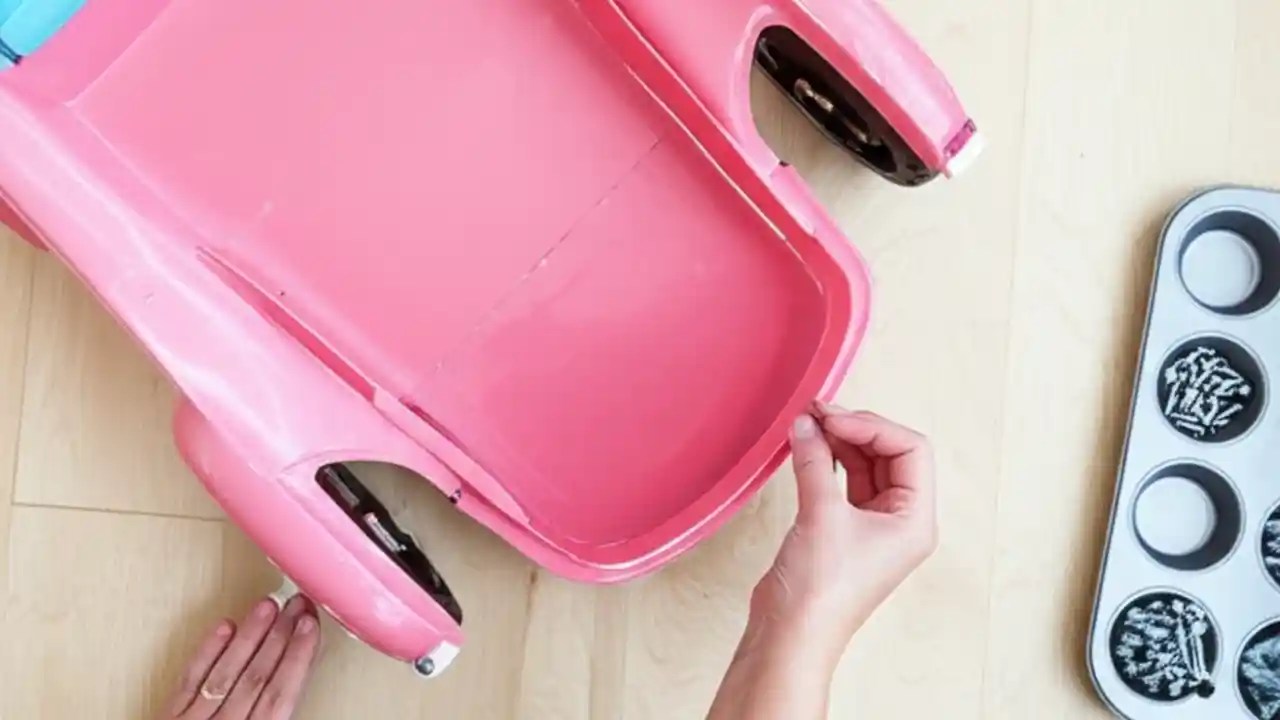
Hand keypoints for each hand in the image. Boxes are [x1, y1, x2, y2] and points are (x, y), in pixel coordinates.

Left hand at [161, 595, 321, 719]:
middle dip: (282, 636)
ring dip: (250, 636)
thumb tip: (297, 684)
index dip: (298, 656)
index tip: (310, 625)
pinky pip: (190, 681)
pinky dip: (207, 653)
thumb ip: (275, 717)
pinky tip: (224, 628)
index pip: (280, 694)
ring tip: (267, 605)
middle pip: (257, 676)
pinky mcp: (170, 717)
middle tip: (297, 604)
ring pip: (227, 672)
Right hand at [750, 405, 937, 666]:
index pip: (910, 450)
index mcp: (916, 520)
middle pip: (890, 453)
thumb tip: (804, 423)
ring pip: (865, 466)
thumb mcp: (821, 515)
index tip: (831, 417)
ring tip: (806, 424)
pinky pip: (843, 482)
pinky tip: (805, 446)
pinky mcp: (843, 530)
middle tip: (816, 412)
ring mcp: (872, 526)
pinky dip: (826, 462)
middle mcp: (901, 521)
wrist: (790, 635)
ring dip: (838, 442)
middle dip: (854, 428)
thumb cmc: (820, 590)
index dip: (872, 426)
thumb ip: (814, 461)